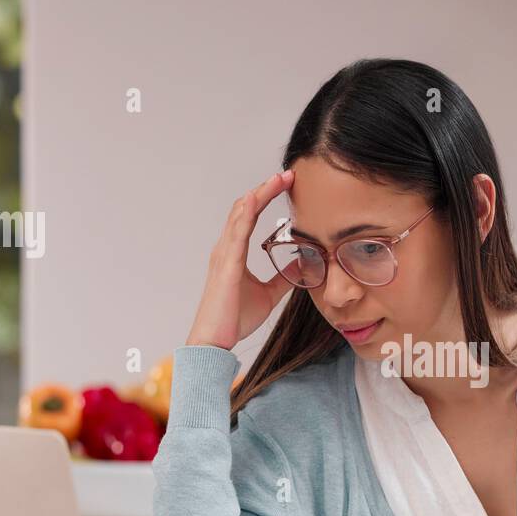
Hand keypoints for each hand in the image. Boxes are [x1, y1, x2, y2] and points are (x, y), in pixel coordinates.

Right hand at [186, 170, 296, 349]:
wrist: (215, 341)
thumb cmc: (234, 318)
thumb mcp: (269, 294)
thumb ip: (283, 277)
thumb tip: (301, 264)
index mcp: (234, 253)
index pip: (249, 215)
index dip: (264, 196)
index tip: (285, 183)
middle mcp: (226, 248)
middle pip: (244, 208)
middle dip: (265, 189)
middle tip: (287, 174)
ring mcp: (224, 255)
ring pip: (239, 214)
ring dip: (259, 194)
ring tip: (278, 179)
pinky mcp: (226, 266)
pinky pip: (236, 234)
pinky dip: (245, 214)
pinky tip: (255, 199)